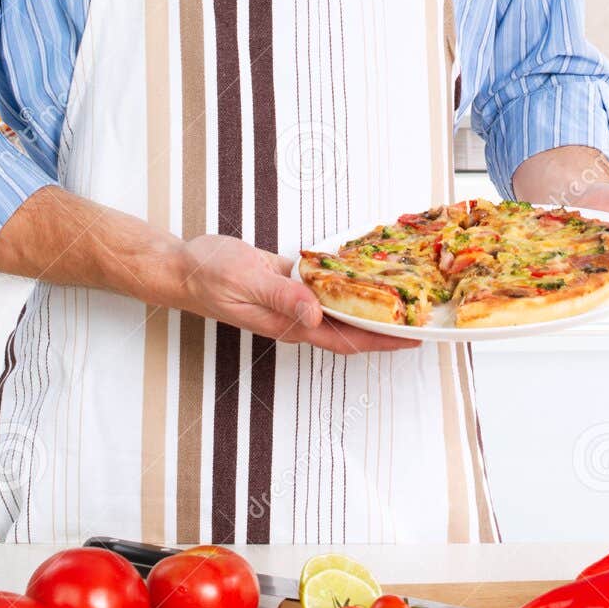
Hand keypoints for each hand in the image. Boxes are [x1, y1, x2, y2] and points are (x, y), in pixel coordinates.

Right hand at [173, 234, 418, 353]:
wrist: (186, 267)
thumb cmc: (210, 277)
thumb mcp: (247, 282)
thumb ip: (282, 297)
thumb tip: (316, 313)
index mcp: (291, 325)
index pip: (347, 339)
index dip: (382, 341)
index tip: (413, 338)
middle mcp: (298, 317)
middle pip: (352, 326)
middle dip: (387, 325)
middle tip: (423, 314)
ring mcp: (295, 301)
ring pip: (341, 306)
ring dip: (370, 302)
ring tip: (405, 293)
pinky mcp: (290, 283)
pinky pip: (326, 286)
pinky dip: (347, 279)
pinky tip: (365, 268)